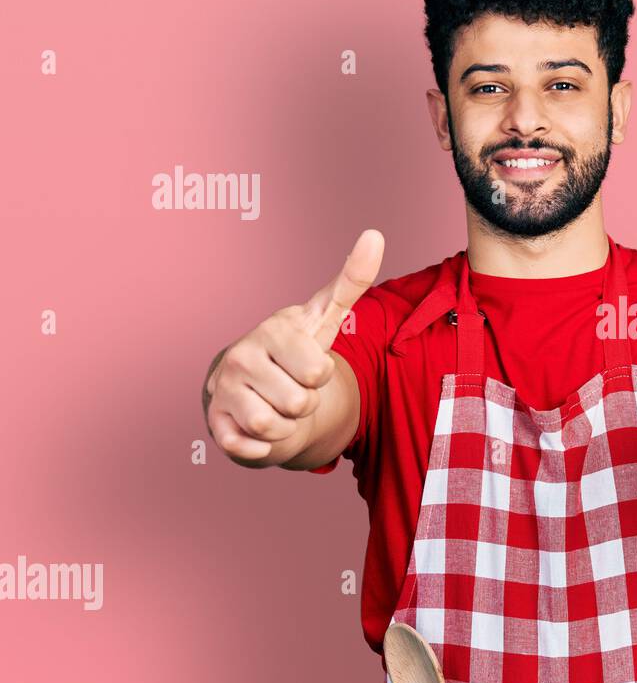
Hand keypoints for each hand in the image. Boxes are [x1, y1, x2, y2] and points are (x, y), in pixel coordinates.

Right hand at [204, 230, 384, 463]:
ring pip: (277, 426)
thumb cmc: (295, 354)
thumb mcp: (323, 319)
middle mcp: (242, 355)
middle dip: (305, 403)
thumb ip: (350, 281)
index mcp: (273, 330)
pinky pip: (250, 448)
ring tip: (277, 405)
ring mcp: (224, 389)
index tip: (306, 362)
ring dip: (287, 425)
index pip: (318, 371)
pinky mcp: (215, 425)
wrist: (255, 392)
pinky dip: (264, 447)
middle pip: (300, 402)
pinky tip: (258, 430)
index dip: (320, 375)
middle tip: (292, 388)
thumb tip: (375, 234)